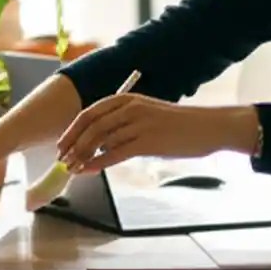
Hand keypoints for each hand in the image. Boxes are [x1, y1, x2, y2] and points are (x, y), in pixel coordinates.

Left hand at [57, 94, 259, 172]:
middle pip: (91, 125)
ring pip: (100, 140)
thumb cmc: (178, 125)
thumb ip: (123, 124)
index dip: (72, 129)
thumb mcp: (147, 115)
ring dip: (83, 155)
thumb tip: (99, 142)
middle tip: (62, 159)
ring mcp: (138, 124)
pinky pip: (115, 153)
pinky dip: (98, 162)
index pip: (90, 113)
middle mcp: (130, 108)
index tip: (62, 144)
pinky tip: (89, 170)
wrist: (208, 127)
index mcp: (127, 99)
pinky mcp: (148, 141)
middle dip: (72, 143)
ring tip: (72, 168)